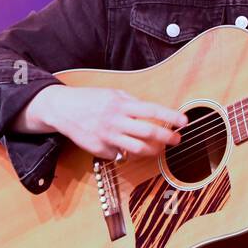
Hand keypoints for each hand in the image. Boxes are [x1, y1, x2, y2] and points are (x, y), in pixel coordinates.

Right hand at [15, 86, 187, 161]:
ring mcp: (108, 137)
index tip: (184, 121)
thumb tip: (152, 111)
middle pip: (148, 132)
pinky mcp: (100, 150)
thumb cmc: (90, 99)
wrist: (63, 109)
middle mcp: (116, 121)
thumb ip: (132, 102)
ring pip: (137, 148)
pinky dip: (127, 152)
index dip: (170, 116)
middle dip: (167, 137)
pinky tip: (128, 147)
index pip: (152, 110)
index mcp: (121, 104)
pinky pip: (120, 154)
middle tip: (177, 140)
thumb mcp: (112, 93)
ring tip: (159, 148)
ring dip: (153, 150)